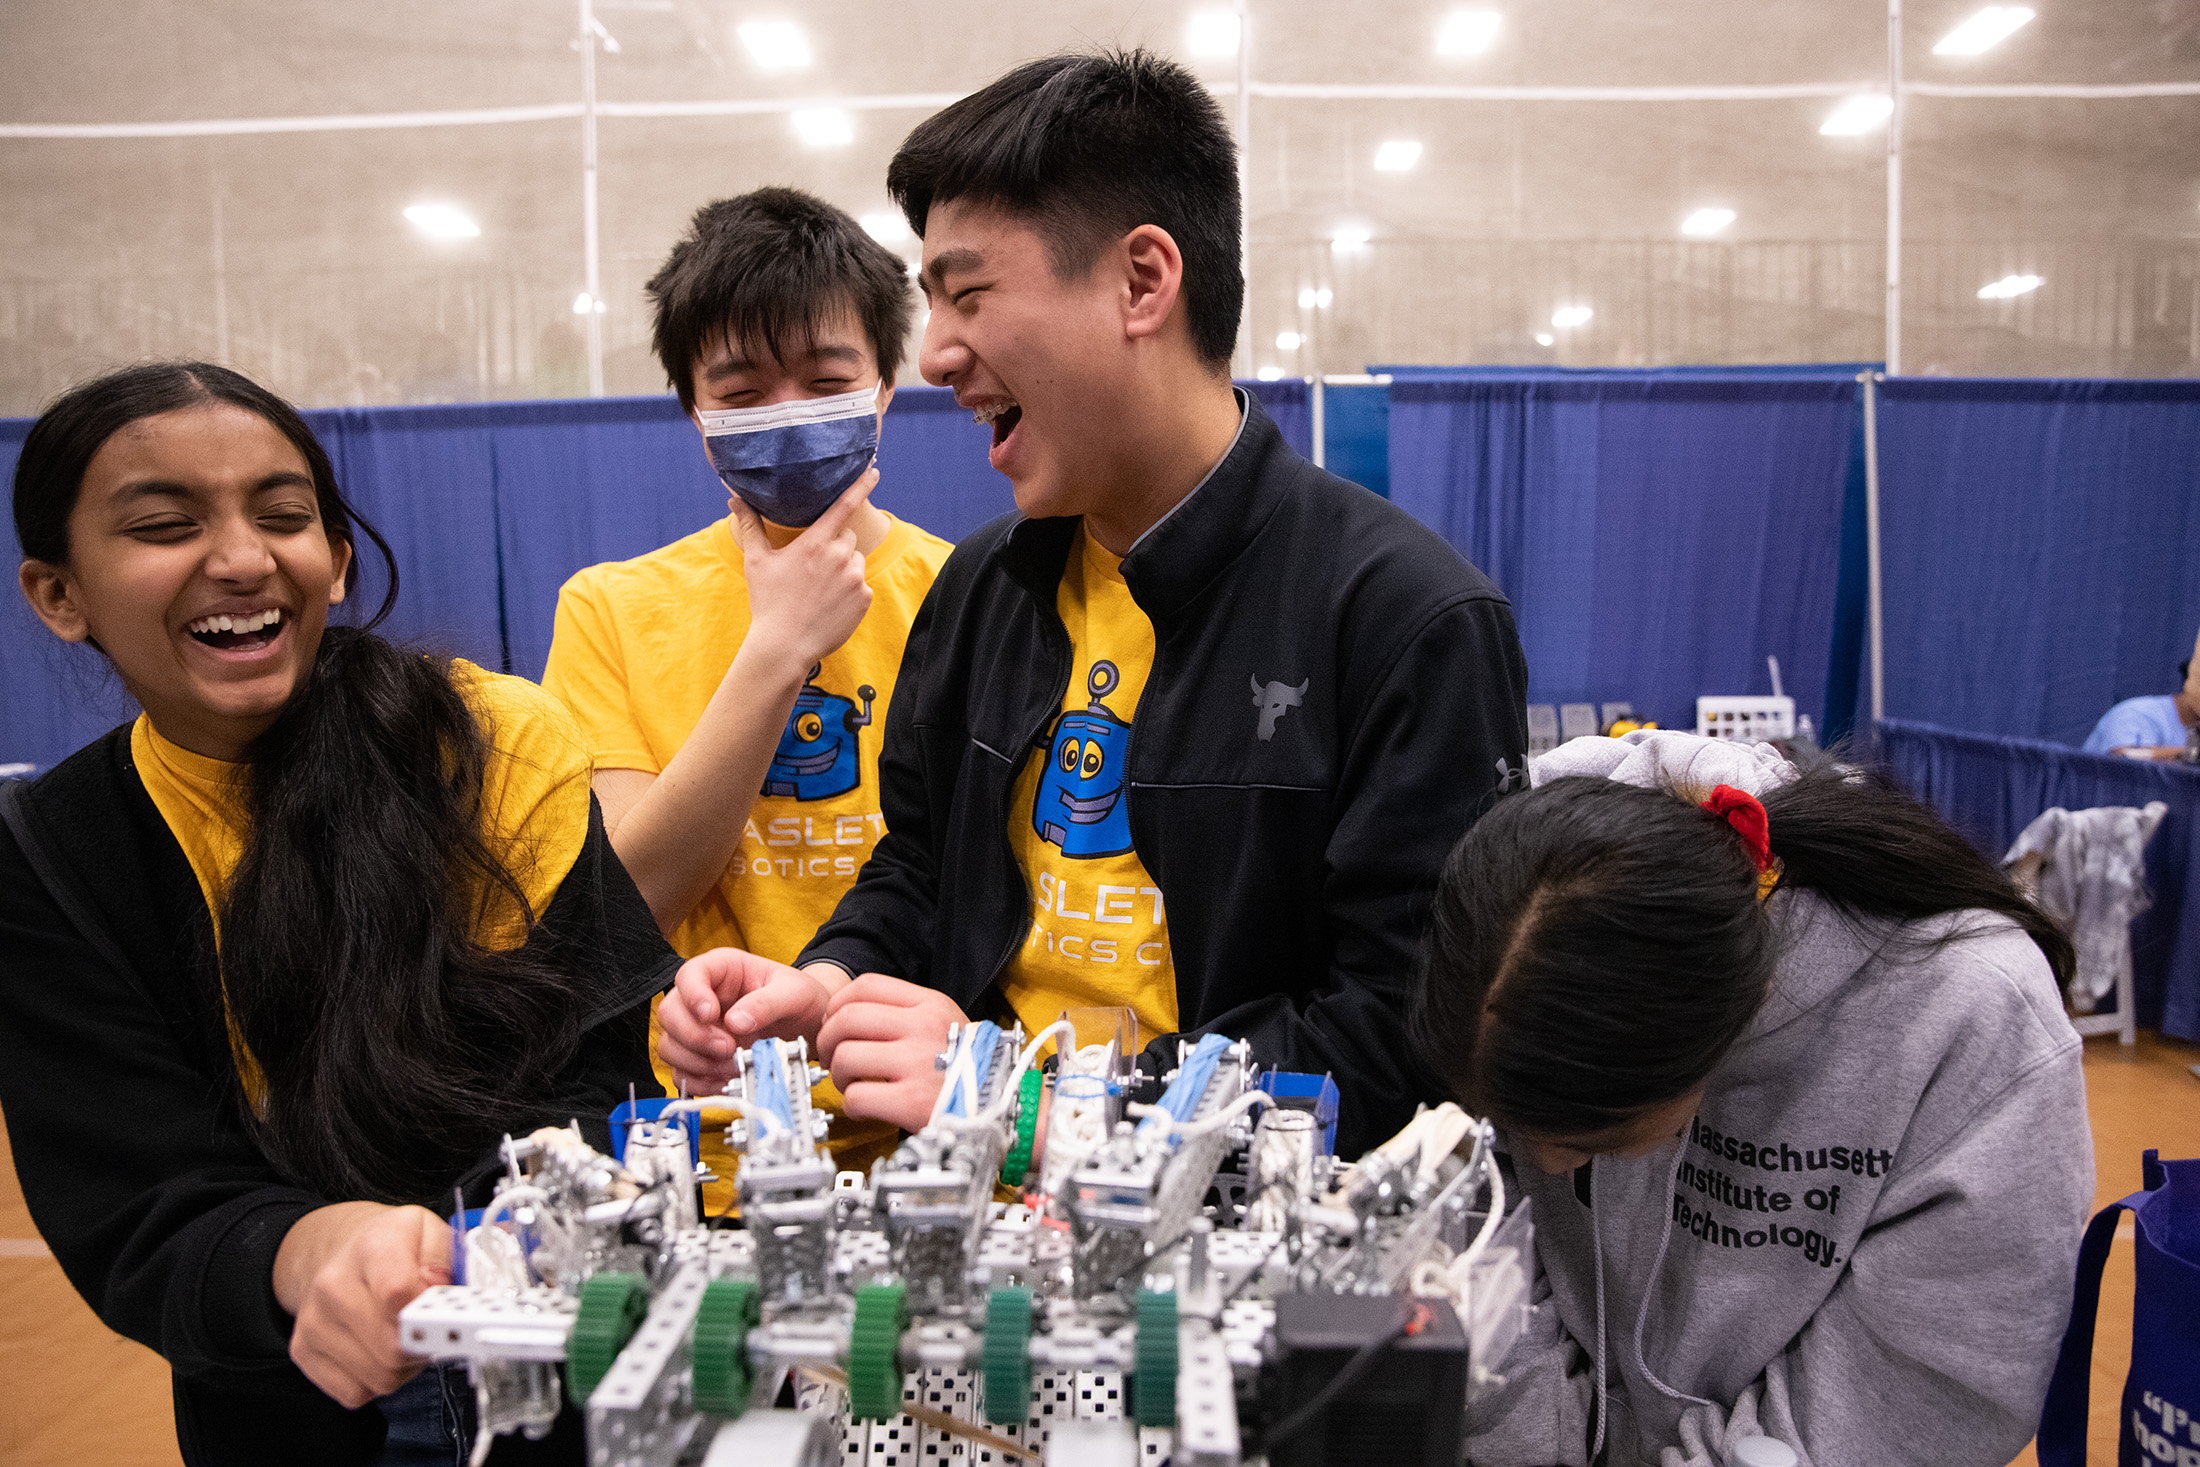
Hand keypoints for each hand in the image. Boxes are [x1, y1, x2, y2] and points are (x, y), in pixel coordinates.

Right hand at [274, 1202, 448, 1407]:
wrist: (344, 1254)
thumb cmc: (395, 1247)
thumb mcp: (431, 1232)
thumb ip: (446, 1263)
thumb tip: (443, 1299)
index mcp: (373, 1246)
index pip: (398, 1293)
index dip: (431, 1315)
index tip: (447, 1316)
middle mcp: (333, 1284)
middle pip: (393, 1347)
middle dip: (424, 1346)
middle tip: (432, 1329)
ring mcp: (313, 1321)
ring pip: (380, 1378)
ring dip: (405, 1367)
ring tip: (406, 1337)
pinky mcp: (302, 1352)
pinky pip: (356, 1393)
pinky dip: (377, 1382)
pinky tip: (380, 1352)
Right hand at [658, 948, 842, 1091]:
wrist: (810, 1025)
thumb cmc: (800, 999)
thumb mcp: (794, 993)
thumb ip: (767, 1003)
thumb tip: (736, 1022)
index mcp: (722, 970)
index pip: (689, 974)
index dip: (692, 995)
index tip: (710, 1014)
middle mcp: (703, 998)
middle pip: (670, 1013)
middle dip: (694, 1035)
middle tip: (727, 1047)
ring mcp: (699, 1029)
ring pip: (670, 1044)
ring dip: (696, 1061)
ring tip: (732, 1065)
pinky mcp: (702, 1057)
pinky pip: (682, 1072)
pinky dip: (699, 1081)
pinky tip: (725, 1080)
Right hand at [733, 470, 877, 674]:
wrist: (784, 645)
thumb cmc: (768, 601)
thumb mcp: (757, 561)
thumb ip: (751, 526)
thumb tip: (734, 499)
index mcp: (814, 543)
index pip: (843, 506)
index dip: (861, 485)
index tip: (875, 470)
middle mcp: (839, 556)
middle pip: (847, 537)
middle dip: (834, 546)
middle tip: (812, 568)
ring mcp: (855, 578)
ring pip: (855, 561)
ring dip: (843, 568)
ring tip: (819, 590)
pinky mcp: (864, 598)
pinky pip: (862, 585)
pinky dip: (850, 592)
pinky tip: (829, 605)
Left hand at [817, 975, 969, 1130]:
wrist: (1002, 1105)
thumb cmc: (970, 1067)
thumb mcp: (948, 1023)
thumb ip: (907, 1014)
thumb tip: (851, 1017)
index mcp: (930, 1005)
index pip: (866, 986)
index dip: (837, 1004)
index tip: (833, 1022)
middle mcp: (923, 1028)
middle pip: (847, 1018)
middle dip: (827, 1040)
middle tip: (831, 1057)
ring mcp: (917, 1064)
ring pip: (845, 1056)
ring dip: (838, 1074)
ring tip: (851, 1083)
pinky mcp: (911, 1102)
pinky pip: (856, 1096)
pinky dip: (851, 1105)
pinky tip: (863, 1107)